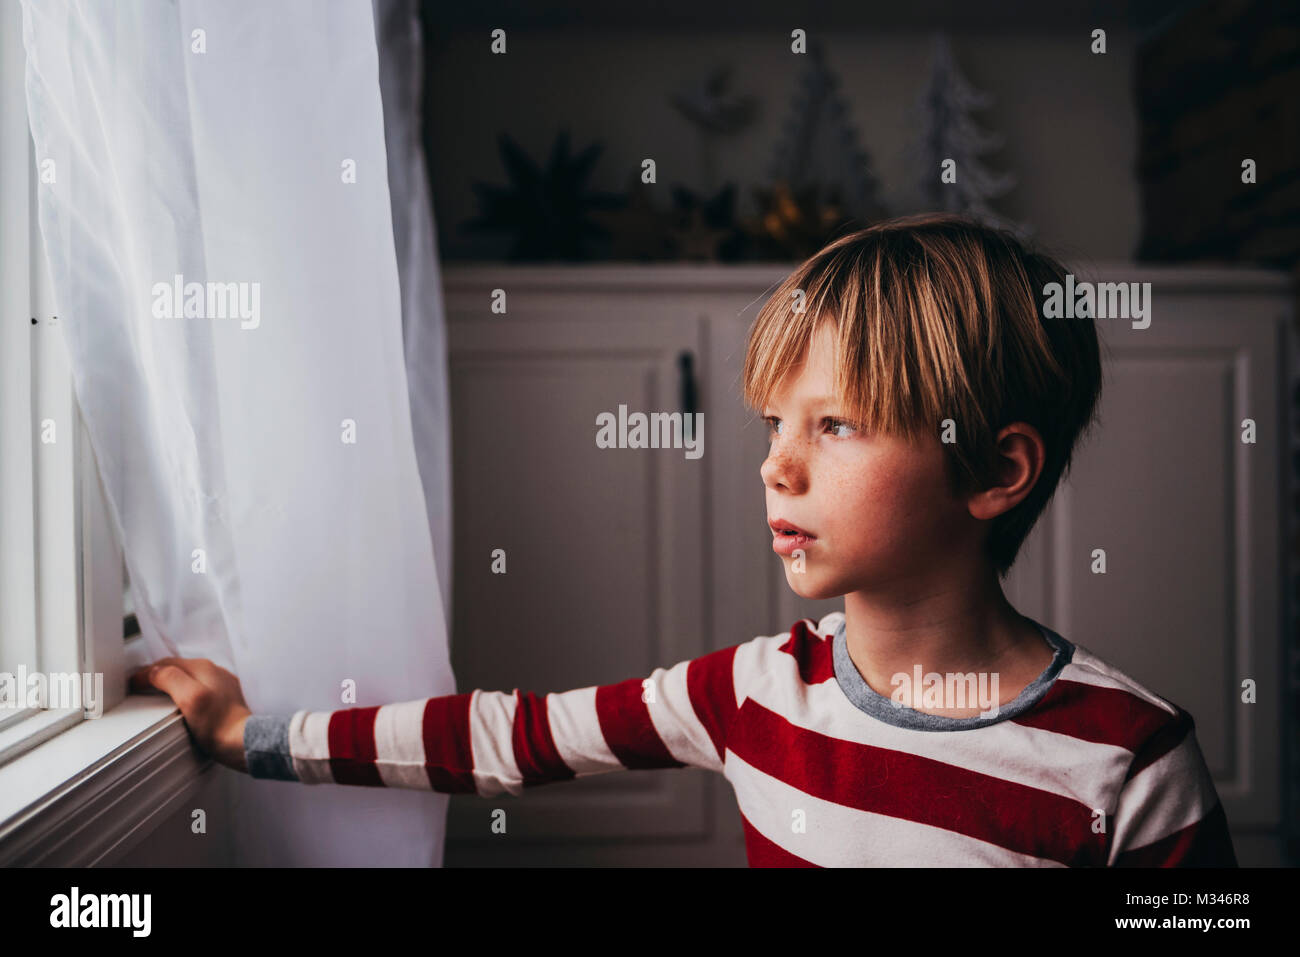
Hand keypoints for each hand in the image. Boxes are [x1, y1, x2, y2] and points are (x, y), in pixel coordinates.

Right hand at [130, 658, 251, 772]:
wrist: (244, 741)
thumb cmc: (219, 724)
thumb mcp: (190, 697)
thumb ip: (171, 679)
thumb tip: (154, 671)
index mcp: (203, 668)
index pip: (166, 663)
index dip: (146, 672)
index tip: (133, 683)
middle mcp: (214, 671)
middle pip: (178, 668)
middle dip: (158, 674)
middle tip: (141, 685)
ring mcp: (221, 684)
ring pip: (189, 678)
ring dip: (172, 683)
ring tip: (157, 693)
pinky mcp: (225, 698)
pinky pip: (200, 689)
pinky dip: (185, 692)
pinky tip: (182, 703)